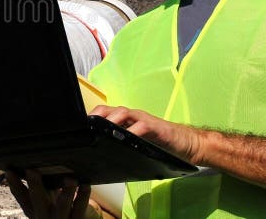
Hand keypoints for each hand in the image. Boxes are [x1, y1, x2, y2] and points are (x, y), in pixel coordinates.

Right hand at [5, 169, 103, 218]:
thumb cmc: (56, 213)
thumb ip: (42, 186)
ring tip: (71, 179)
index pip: (21, 197)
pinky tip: (86, 185)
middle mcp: (44, 216)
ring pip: (61, 208)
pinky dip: (83, 197)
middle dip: (35, 186)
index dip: (14, 185)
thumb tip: (36, 161)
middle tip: (32, 171)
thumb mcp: (45, 202)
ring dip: (66, 193)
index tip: (9, 171)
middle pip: (37, 201)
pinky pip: (79, 210)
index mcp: (34, 211)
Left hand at [89, 105, 203, 163]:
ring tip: (101, 129)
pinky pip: (142, 126)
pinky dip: (132, 131)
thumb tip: (100, 156)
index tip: (78, 127)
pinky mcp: (156, 127)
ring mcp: (143, 119)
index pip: (103, 114)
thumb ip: (121, 144)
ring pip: (123, 113)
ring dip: (111, 120)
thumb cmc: (158, 144)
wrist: (186, 144)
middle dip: (96, 116)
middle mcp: (132, 116)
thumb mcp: (135, 144)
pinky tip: (126, 139)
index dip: (91, 118)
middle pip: (109, 110)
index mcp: (124, 121)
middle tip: (85, 127)